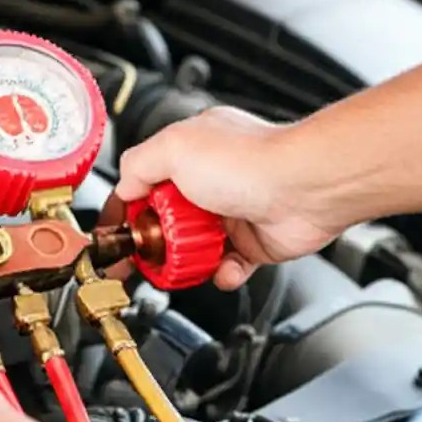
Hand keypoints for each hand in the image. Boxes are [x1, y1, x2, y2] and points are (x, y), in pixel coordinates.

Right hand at [107, 106, 343, 288]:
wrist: (306, 188)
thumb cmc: (251, 162)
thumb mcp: (172, 148)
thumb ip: (136, 166)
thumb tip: (124, 189)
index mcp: (190, 150)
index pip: (144, 180)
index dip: (126, 208)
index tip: (114, 231)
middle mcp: (212, 178)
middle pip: (166, 219)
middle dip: (155, 240)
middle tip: (147, 253)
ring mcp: (233, 211)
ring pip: (194, 246)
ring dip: (187, 260)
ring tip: (185, 263)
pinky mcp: (254, 241)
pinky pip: (228, 265)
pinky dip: (222, 272)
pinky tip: (222, 268)